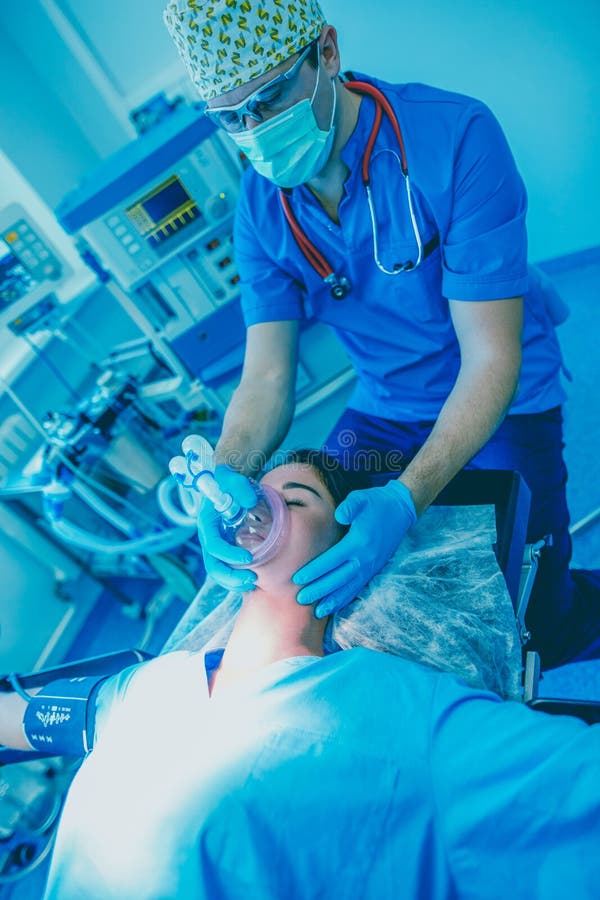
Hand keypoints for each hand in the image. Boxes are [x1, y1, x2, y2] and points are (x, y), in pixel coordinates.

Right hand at [196, 465, 257, 591]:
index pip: (214, 546)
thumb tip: (251, 503)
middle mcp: (208, 538)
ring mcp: (215, 546)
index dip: (230, 555)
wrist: (223, 485)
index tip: (250, 559)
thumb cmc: (227, 482)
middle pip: (213, 566)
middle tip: (253, 579)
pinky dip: (236, 578)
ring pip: (218, 572)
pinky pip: (226, 569)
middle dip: (231, 577)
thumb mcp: (231, 478)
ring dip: (234, 582)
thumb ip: (240, 487)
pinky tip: (253, 581)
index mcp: (207, 525)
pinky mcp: (224, 550)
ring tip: (254, 583)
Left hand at [293, 480, 416, 617]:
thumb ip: (350, 506)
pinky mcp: (374, 569)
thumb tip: (339, 516)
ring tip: (317, 611)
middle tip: (300, 599)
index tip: (298, 579)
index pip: (332, 560)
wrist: (401, 510)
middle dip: (319, 590)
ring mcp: (371, 566)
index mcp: (359, 541)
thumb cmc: (377, 502)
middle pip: (338, 578)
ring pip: (349, 587)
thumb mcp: (362, 498)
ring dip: (332, 600)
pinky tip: (335, 606)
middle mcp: (365, 558)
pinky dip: (346, 598)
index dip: (315, 570)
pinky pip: (358, 587)